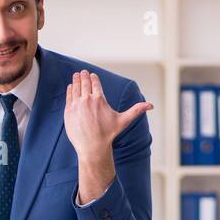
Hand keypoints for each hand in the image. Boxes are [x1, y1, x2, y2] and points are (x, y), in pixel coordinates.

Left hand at [63, 70, 152, 202]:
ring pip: (75, 88)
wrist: (92, 147)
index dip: (93, 78)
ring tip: (76, 76)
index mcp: (99, 99)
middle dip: (84, 76)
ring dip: (76, 80)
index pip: (95, 83)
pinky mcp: (68, 112)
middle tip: (82, 72)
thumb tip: (151, 106)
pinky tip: (70, 87)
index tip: (92, 74)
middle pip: (84, 83)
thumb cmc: (108, 134)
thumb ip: (136, 110)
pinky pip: (69, 97)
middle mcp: (87, 100)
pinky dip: (70, 90)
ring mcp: (76, 105)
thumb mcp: (123, 120)